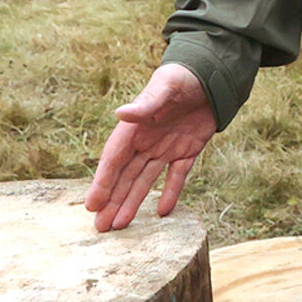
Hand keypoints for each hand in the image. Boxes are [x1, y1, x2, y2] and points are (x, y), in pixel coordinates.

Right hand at [85, 63, 217, 231]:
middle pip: (125, 176)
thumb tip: (121, 113)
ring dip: (133, 202)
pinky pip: (177, 176)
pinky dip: (171, 192)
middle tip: (100, 227)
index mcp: (134, 128)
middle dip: (112, 201)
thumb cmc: (181, 77)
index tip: (91, 205)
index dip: (102, 183)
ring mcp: (165, 148)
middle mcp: (145, 142)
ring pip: (145, 180)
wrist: (210, 74)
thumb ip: (146, 104)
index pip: (114, 160)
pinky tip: (163, 212)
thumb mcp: (165, 88)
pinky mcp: (187, 150)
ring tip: (120, 225)